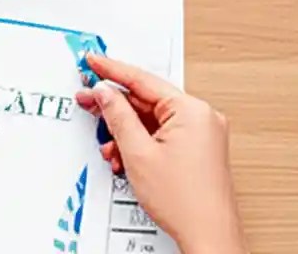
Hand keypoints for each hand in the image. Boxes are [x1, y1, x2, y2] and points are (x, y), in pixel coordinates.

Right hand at [76, 54, 245, 253]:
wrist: (208, 236)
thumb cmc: (185, 201)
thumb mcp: (138, 153)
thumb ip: (118, 116)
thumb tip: (106, 93)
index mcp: (192, 110)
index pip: (143, 80)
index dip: (112, 71)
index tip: (93, 62)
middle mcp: (201, 118)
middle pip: (147, 101)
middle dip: (115, 107)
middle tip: (89, 100)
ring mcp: (201, 134)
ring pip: (152, 121)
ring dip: (126, 131)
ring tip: (109, 143)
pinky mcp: (197, 150)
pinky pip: (162, 135)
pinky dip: (140, 143)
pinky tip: (125, 155)